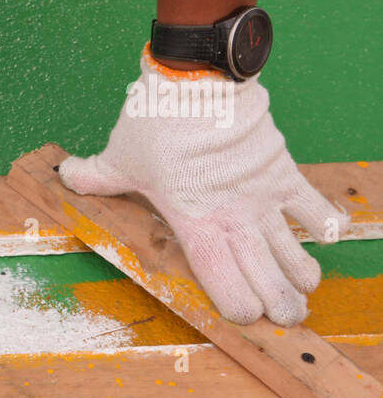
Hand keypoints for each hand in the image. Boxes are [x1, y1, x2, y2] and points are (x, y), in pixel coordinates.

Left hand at [60, 49, 346, 326]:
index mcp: (193, 222)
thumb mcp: (118, 158)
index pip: (220, 276)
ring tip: (307, 288)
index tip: (244, 315)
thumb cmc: (156, 122)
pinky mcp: (282, 168)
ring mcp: (261, 194)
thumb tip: (66, 176)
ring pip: (290, 245)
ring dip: (300, 270)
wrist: (198, 79)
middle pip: (263, 271)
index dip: (234, 300)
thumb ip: (95, 176)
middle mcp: (233, 216)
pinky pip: (311, 201)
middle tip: (289, 318)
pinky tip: (331, 237)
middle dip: (278, 299)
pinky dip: (324, 219)